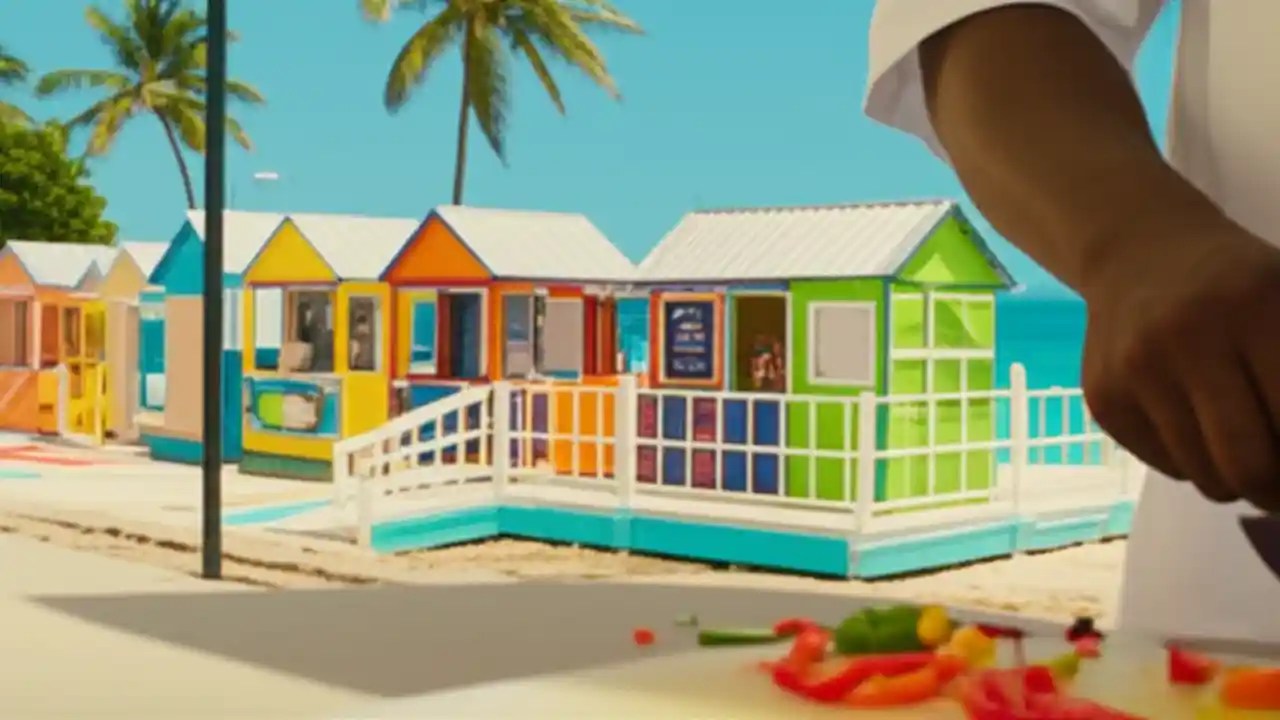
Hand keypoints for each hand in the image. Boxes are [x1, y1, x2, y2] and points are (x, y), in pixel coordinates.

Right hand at [1080, 214, 1279, 511]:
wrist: (1137, 253)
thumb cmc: (1238, 284)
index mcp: (1253, 308)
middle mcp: (1185, 339)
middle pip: (1246, 464)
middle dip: (1275, 492)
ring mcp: (1133, 371)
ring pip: (1202, 475)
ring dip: (1231, 478)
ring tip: (1237, 447)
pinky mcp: (1101, 397)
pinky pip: (1163, 465)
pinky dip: (1190, 461)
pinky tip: (1192, 423)